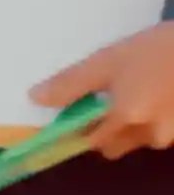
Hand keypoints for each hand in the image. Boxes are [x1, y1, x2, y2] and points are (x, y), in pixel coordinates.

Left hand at [31, 21, 173, 159]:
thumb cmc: (159, 50)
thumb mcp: (108, 60)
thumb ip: (71, 83)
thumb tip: (36, 98)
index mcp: (126, 119)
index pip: (90, 140)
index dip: (78, 129)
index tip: (73, 114)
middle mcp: (150, 135)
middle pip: (115, 145)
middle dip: (106, 128)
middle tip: (108, 97)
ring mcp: (173, 134)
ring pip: (140, 137)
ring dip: (133, 122)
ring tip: (140, 87)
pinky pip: (161, 128)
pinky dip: (156, 116)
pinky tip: (159, 90)